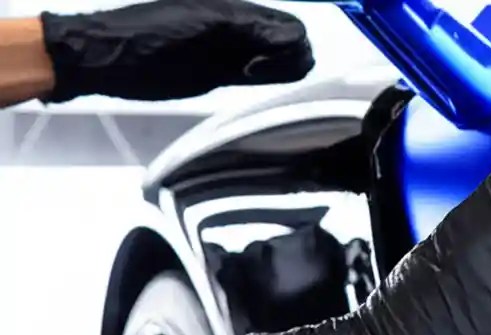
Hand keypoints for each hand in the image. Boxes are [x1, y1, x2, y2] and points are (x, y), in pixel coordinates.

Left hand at [40, 0, 313, 102]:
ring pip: (280, 60)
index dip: (287, 47)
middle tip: (255, 72)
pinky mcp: (221, 74)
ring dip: (281, 70)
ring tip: (252, 76)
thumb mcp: (203, 23)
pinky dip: (270, 78)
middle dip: (289, 59)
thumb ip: (249, 28)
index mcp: (236, 11)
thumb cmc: (148, 36)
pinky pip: (260, 74)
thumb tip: (294, 38)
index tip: (256, 63)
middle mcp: (239, 30)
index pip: (291, 27)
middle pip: (291, 44)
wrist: (109, 57)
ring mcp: (231, 52)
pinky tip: (254, 80)